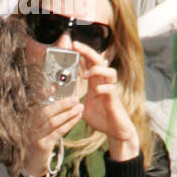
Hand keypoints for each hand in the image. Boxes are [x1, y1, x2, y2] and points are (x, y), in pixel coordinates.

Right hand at [22, 96, 83, 176]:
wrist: (31, 163)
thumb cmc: (36, 140)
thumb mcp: (37, 125)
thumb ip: (44, 112)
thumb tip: (57, 95)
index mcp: (25, 119)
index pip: (33, 103)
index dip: (42, 94)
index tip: (53, 88)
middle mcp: (28, 127)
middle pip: (46, 112)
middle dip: (62, 104)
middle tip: (75, 98)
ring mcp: (34, 137)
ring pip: (53, 122)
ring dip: (68, 113)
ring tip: (79, 107)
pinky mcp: (42, 145)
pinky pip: (58, 132)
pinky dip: (69, 124)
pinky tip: (77, 118)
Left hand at [73, 40, 140, 160]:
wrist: (115, 130)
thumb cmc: (101, 118)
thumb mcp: (83, 107)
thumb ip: (75, 100)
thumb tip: (61, 98)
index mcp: (96, 83)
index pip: (90, 63)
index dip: (83, 53)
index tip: (72, 45)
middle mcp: (104, 84)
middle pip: (99, 61)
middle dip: (88, 52)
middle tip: (76, 46)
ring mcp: (110, 91)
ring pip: (109, 72)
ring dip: (97, 70)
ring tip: (86, 75)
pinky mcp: (114, 101)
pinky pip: (111, 89)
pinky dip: (104, 88)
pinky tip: (97, 91)